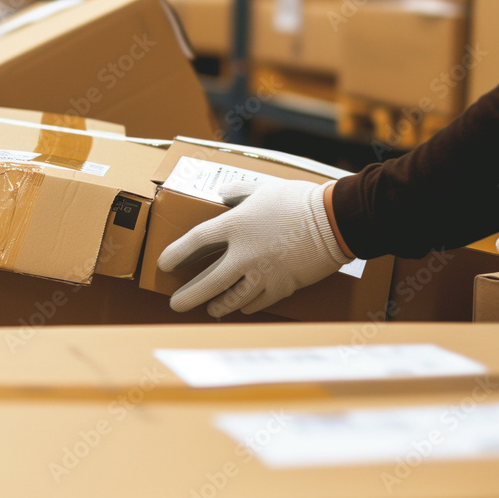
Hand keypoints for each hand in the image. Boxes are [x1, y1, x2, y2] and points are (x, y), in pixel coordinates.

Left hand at [157, 177, 352, 316]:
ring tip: (209, 308)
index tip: (164, 263)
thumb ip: (237, 192)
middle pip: (207, 282)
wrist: (334, 221)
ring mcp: (263, 274)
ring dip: (217, 305)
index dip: (176, 253)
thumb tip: (220, 195)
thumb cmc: (297, 201)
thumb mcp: (262, 188)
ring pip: (231, 299)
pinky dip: (245, 306)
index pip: (195, 242)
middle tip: (176, 304)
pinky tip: (240, 306)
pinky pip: (256, 302)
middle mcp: (244, 254)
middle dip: (188, 296)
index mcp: (235, 225)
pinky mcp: (281, 287)